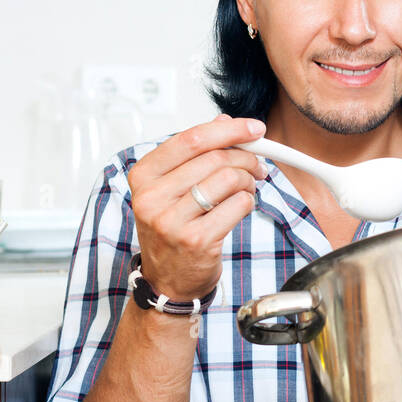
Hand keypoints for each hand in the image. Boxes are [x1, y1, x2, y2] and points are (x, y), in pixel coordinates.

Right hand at [128, 114, 266, 300]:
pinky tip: (241, 207)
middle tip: (257, 166)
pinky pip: (238, 205)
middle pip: (215, 158)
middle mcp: (152, 197)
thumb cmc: (172, 229)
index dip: (230, 129)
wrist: (168, 280)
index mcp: (144, 175)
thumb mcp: (173, 187)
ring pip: (229, 179)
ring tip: (246, 189)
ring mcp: (172, 221)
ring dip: (248, 181)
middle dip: (246, 158)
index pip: (192, 139)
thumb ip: (196, 153)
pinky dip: (248, 202)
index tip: (254, 129)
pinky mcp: (196, 240)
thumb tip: (223, 121)